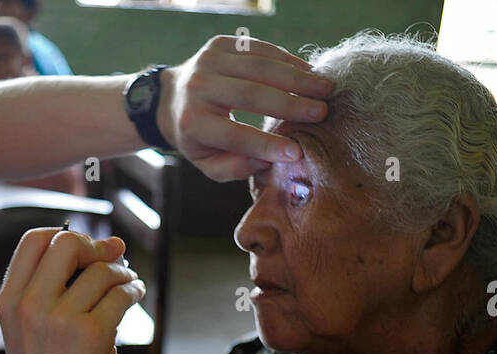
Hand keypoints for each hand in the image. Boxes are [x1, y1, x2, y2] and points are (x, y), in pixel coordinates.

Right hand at [0, 228, 143, 353]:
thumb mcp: (34, 328)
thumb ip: (65, 285)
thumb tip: (116, 243)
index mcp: (9, 300)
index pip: (34, 239)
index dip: (65, 235)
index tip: (84, 254)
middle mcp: (29, 306)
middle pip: (68, 242)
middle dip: (96, 248)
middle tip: (109, 264)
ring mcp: (59, 321)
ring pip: (102, 270)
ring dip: (123, 274)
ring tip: (127, 285)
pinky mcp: (91, 336)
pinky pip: (121, 294)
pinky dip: (134, 290)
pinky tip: (134, 296)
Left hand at [157, 36, 333, 180]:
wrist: (172, 99)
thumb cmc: (198, 138)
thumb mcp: (208, 163)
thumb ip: (234, 168)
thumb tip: (266, 161)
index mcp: (192, 121)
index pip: (234, 134)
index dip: (266, 144)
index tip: (297, 152)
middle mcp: (198, 86)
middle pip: (251, 93)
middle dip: (291, 104)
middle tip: (323, 112)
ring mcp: (209, 60)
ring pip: (259, 66)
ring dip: (296, 78)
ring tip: (325, 89)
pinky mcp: (221, 43)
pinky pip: (259, 49)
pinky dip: (287, 60)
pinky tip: (309, 72)